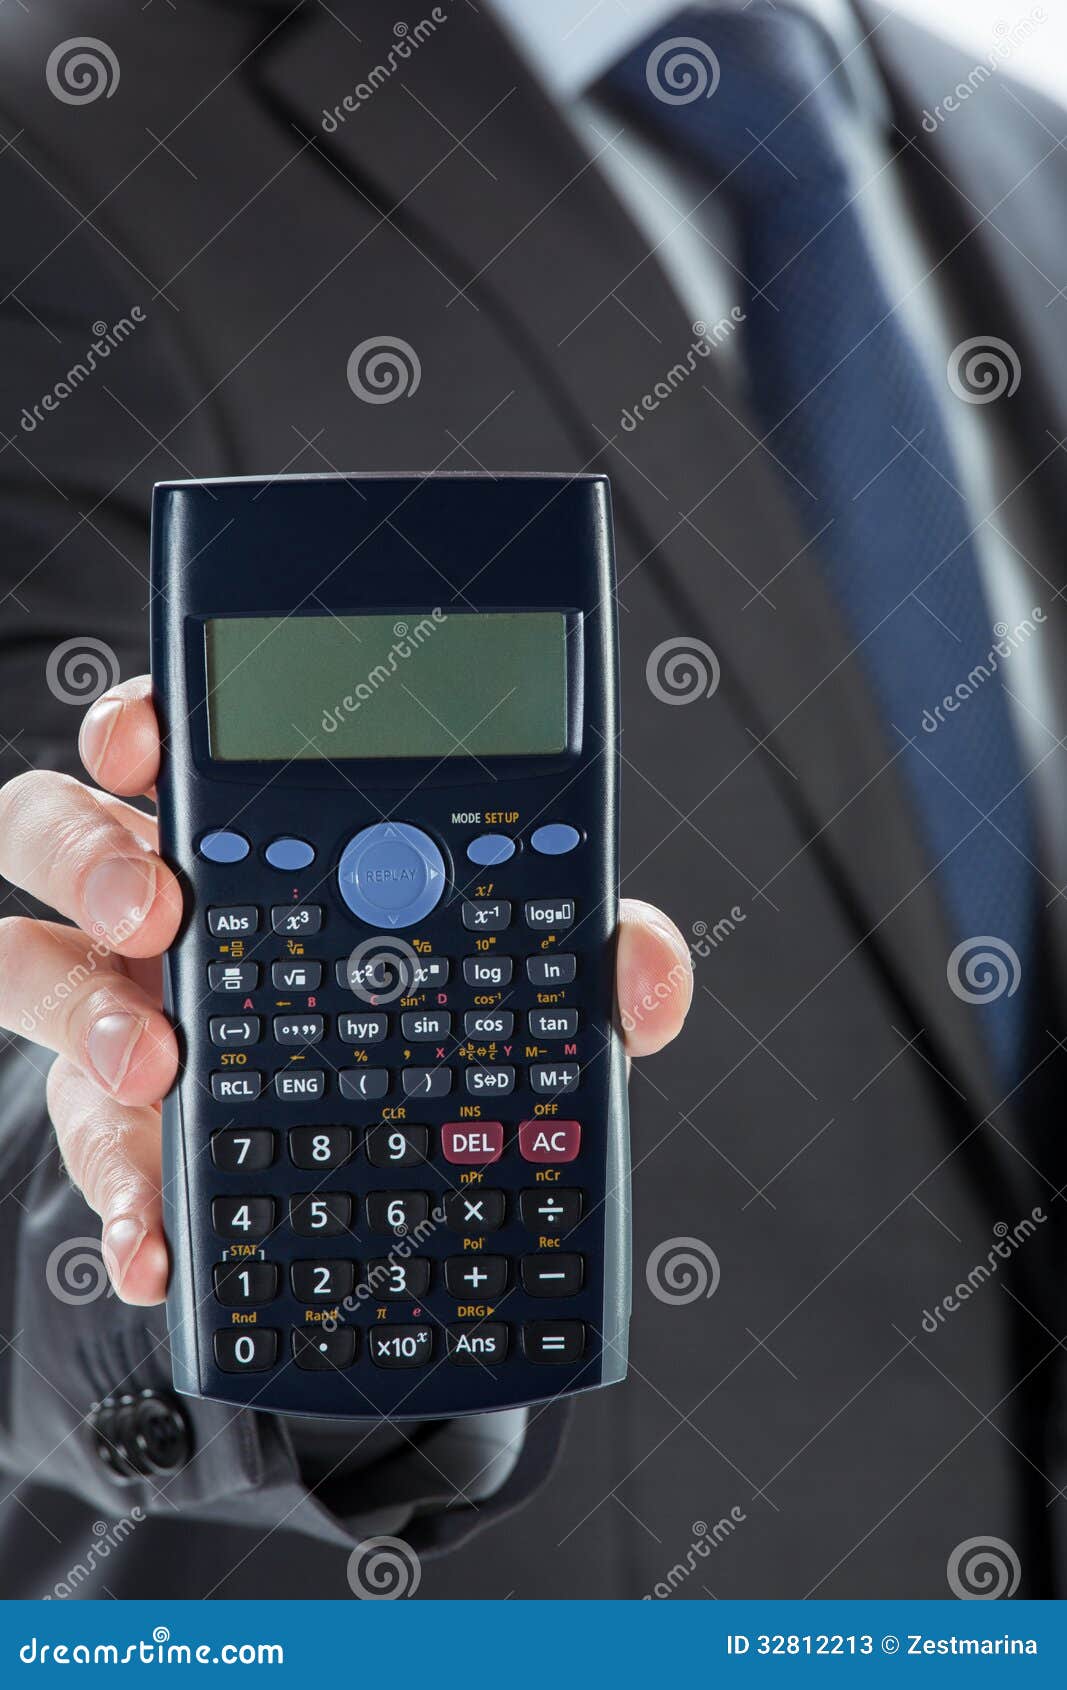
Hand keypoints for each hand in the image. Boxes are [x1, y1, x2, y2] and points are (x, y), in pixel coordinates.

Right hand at [0, 679, 692, 1304]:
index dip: (143, 723)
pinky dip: (118, 1195)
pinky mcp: (112, 1124)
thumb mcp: (514, 978)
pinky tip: (159, 1239)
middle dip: (91, 852)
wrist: (367, 1159)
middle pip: (54, 829)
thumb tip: (645, 978)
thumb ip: (583, 958)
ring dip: (80, 1013)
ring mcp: (120, 1008)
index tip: (153, 735)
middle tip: (157, 903)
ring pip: (28, 968)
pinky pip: (80, 1147)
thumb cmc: (427, 1019)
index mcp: (246, 833)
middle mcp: (160, 906)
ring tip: (152, 1069)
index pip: (168, 744)